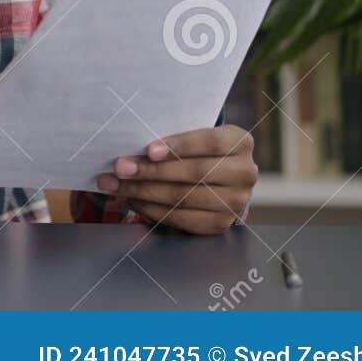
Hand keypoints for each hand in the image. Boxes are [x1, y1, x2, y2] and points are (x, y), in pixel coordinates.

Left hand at [95, 125, 257, 234]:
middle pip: (194, 173)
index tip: (149, 150)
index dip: (179, 146)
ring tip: (116, 185)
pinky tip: (132, 200)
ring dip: (144, 192)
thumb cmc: (195, 149)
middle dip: (151, 171)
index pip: (210, 142)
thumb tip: (131, 150)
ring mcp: (237, 201)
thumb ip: (170, 140)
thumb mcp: (192, 136)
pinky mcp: (222, 224)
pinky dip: (152, 210)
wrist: (216, 177)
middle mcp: (245, 172)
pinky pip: (182, 219)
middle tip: (120, 168)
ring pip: (184, 197)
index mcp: (240, 142)